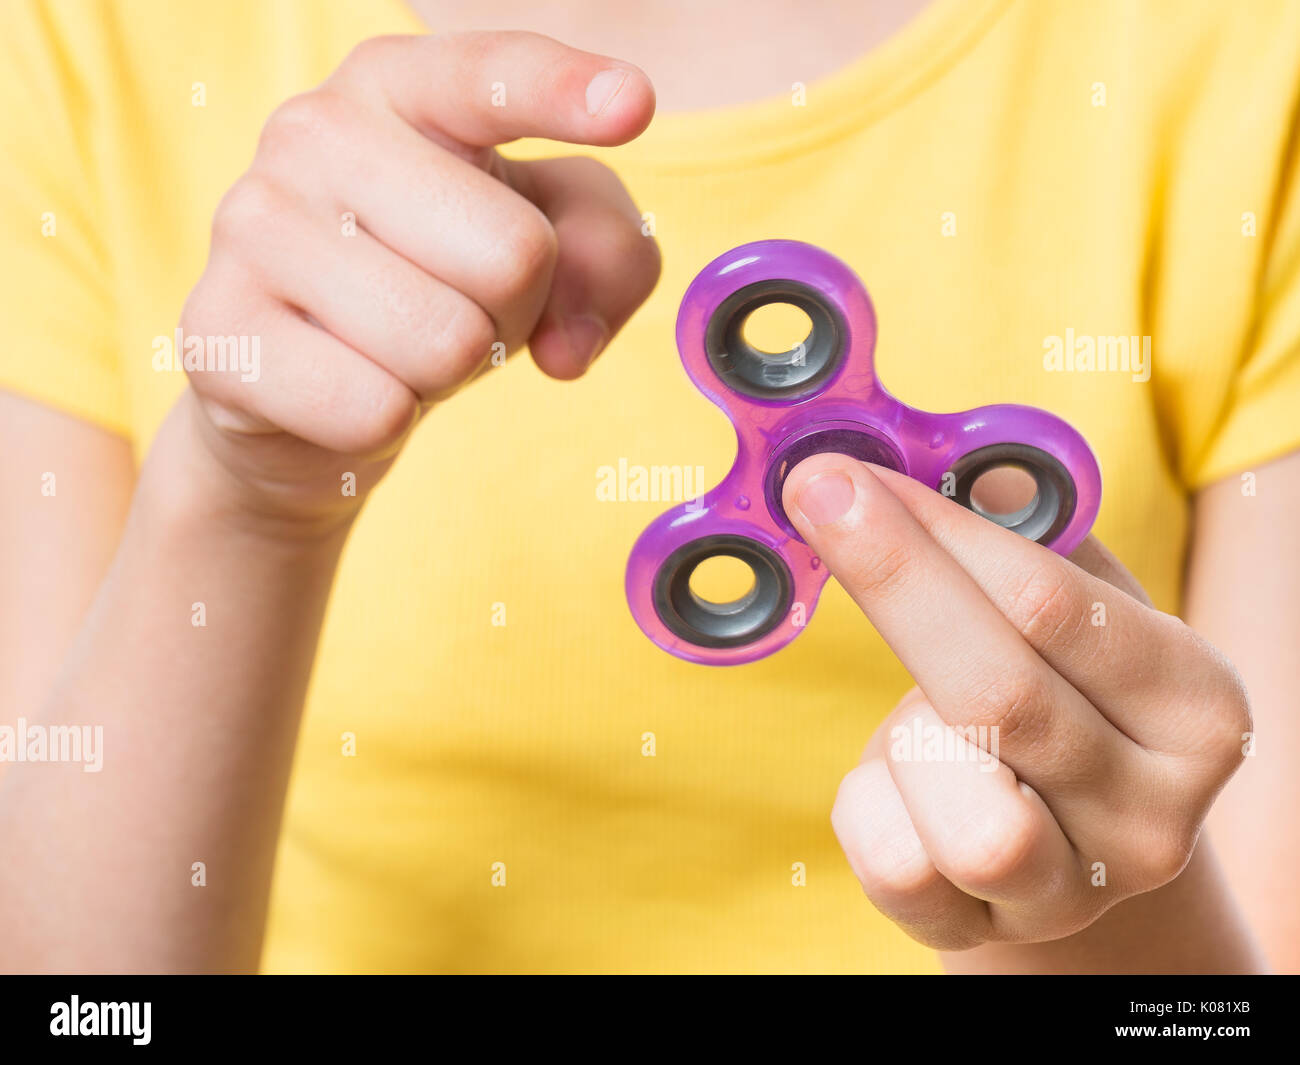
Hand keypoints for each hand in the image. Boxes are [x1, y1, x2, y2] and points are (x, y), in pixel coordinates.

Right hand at [174, 31, 659, 532]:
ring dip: (449, 372)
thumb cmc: (436, 286)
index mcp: (399, 84)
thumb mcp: (549, 250)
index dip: (563, 93)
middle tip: (457, 305)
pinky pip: (375, 410)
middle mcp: (311, 130)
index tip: (630, 105)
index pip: (490, 77)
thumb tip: (569, 344)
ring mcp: (249, 224)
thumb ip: (607, 256)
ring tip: (400, 346)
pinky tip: (347, 388)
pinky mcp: (216, 330)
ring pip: (446, 343)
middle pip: (513, 255)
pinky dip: (387, 422)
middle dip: (515, 311)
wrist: (303, 390)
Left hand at [781, 454, 1251, 949]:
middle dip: (893, 580)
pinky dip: (869, 805)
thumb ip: (1033, 540)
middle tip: (818, 496)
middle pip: (1000, 697)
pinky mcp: (984, 932)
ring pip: (962, 818)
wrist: (1061, 835)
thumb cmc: (1060, 694)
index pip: (1051, 605)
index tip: (851, 475)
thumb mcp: (1077, 613)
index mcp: (1198, 709)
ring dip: (908, 742)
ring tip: (921, 718)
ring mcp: (1073, 891)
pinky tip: (895, 780)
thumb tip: (972, 470)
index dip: (936, 532)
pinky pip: (895, 868)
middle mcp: (1154, 815)